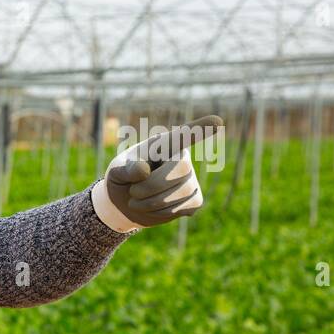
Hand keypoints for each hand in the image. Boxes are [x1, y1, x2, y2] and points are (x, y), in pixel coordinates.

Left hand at [91, 115, 220, 230]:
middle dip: (152, 185)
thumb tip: (144, 171)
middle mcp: (181, 158)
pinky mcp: (194, 200)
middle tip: (132, 192)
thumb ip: (126, 169)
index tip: (217, 122)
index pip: (183, 135)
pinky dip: (161, 211)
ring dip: (152, 202)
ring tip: (136, 200)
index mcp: (163, 144)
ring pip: (182, 191)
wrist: (123, 203)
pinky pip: (185, 207)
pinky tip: (152, 207)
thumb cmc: (122, 178)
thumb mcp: (116, 170)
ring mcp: (191, 179)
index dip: (200, 129)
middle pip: (181, 168)